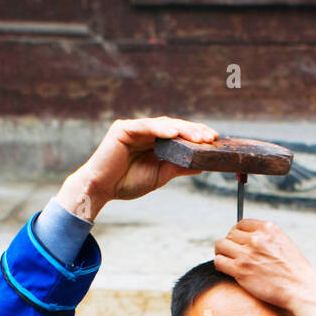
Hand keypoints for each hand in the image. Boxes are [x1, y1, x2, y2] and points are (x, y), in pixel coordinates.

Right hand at [55, 116, 217, 221]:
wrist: (102, 190)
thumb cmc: (127, 183)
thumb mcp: (160, 175)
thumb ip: (178, 167)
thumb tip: (202, 165)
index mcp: (154, 142)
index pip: (179, 134)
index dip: (196, 136)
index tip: (214, 140)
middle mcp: (145, 132)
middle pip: (174, 127)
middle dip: (194, 131)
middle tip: (211, 138)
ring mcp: (134, 128)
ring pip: (163, 125)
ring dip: (183, 130)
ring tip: (199, 138)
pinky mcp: (123, 129)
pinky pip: (146, 126)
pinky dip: (161, 129)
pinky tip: (175, 133)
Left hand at [213, 218, 315, 315]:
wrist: (300, 288)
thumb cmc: (295, 270)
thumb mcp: (284, 242)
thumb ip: (266, 237)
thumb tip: (249, 236)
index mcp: (268, 228)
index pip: (242, 224)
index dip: (237, 233)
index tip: (237, 241)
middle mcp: (257, 238)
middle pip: (230, 234)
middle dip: (230, 243)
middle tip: (233, 253)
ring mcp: (247, 254)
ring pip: (221, 246)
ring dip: (222, 252)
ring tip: (227, 260)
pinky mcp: (240, 270)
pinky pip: (219, 261)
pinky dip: (220, 265)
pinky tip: (226, 269)